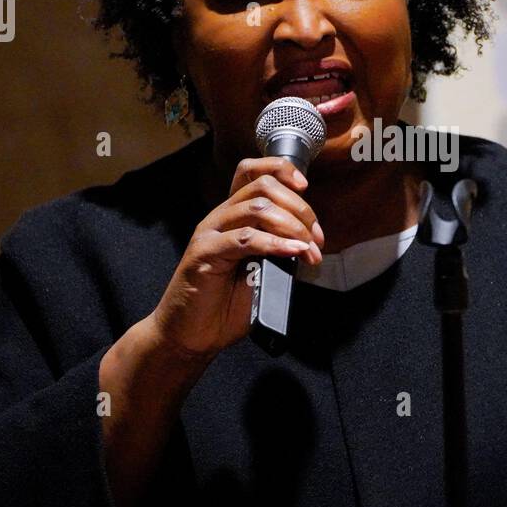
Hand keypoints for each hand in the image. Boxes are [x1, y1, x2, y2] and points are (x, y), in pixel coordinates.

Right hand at [149, 156, 324, 359]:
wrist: (190, 336)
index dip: (281, 171)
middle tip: (316, 237)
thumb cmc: (224, 305)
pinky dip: (274, 243)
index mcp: (232, 216)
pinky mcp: (204, 254)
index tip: (305, 186)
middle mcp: (220, 218)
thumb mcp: (261, 270)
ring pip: (256, 208)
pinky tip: (293, 252)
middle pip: (263, 187)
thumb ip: (278, 249)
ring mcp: (210, 233)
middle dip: (299, 208)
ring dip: (292, 226)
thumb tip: (309, 240)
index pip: (253, 172)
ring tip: (308, 249)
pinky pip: (244, 238)